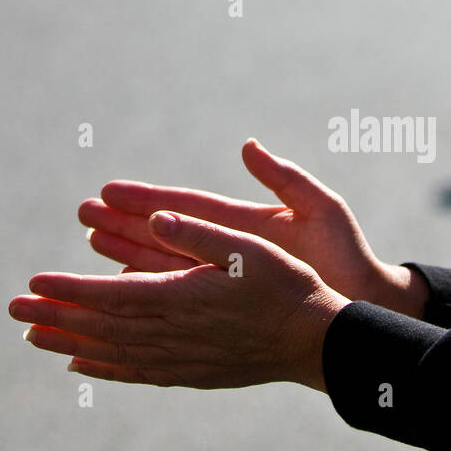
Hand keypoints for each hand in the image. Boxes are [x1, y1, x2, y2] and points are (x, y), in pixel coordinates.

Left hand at [10, 213, 348, 390]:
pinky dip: (104, 368)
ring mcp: (181, 359)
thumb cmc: (286, 285)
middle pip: (102, 326)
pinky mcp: (191, 373)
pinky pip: (136, 373)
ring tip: (32, 334)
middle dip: (56, 315)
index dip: (71, 289)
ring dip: (70, 341)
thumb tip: (158, 217)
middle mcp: (175, 334)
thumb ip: (199, 233)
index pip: (112, 295)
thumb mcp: (249, 247)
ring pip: (113, 352)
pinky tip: (81, 364)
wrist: (317, 341)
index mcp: (183, 299)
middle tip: (12, 307)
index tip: (34, 282)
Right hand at [79, 139, 427, 316]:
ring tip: (90, 241)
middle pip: (165, 234)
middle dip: (123, 223)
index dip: (147, 199)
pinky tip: (120, 293)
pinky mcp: (229, 305)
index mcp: (244, 224)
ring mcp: (225, 277)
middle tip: (83, 213)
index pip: (186, 207)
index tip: (109, 189)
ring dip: (127, 255)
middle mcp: (228, 248)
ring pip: (165, 267)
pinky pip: (181, 299)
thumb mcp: (322, 209)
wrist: (367, 305)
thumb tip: (250, 145)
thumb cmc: (348, 256)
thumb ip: (286, 178)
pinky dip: (151, 295)